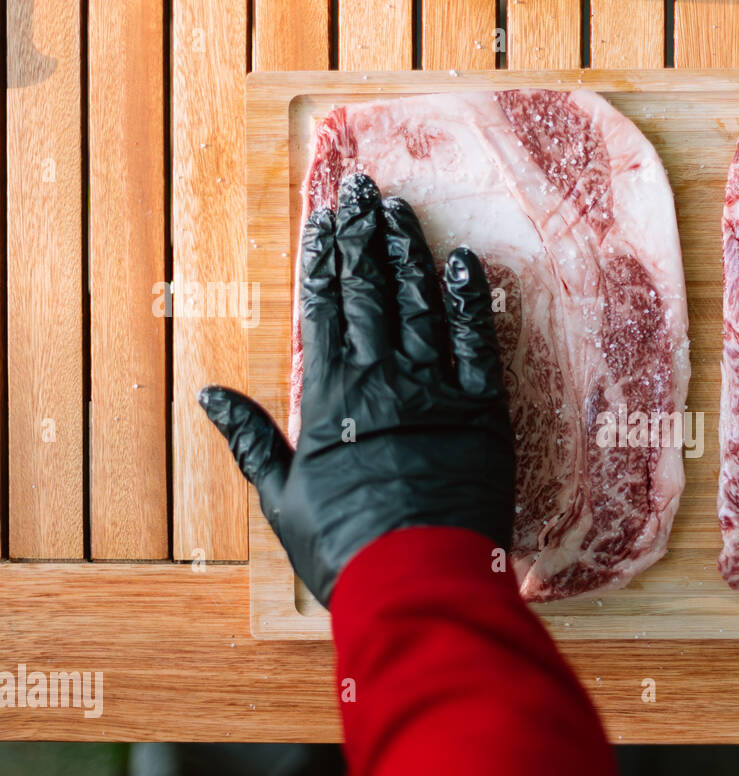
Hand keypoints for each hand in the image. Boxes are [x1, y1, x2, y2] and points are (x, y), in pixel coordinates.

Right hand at [199, 172, 514, 606]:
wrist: (416, 579)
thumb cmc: (344, 546)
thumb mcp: (283, 497)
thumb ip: (252, 439)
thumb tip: (211, 395)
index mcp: (330, 399)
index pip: (324, 311)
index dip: (324, 260)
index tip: (324, 219)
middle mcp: (381, 382)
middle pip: (370, 294)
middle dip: (364, 238)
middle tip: (362, 189)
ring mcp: (435, 392)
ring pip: (420, 307)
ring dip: (410, 255)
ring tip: (401, 212)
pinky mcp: (483, 412)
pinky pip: (477, 345)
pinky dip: (470, 302)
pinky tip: (464, 264)